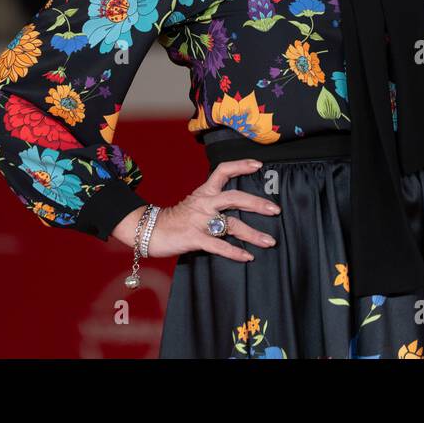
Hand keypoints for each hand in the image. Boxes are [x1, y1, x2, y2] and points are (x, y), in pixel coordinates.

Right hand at [113, 159, 281, 261]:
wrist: (149, 231)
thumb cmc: (175, 220)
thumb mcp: (194, 204)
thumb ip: (213, 203)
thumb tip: (237, 207)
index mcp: (204, 193)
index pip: (223, 171)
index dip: (241, 165)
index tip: (258, 165)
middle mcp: (204, 204)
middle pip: (234, 198)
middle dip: (257, 204)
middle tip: (275, 210)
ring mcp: (199, 221)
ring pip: (232, 224)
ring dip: (253, 234)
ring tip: (269, 242)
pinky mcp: (194, 238)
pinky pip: (219, 245)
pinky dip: (234, 252)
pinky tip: (247, 257)